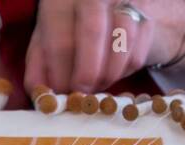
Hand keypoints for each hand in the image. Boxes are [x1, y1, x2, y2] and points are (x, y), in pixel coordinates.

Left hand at [25, 0, 184, 94]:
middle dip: (86, 73)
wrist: (109, 9)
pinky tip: (113, 73)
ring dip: (108, 74)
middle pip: (92, 32)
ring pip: (121, 42)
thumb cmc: (68, 30)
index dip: (61, 72)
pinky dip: (125, 71)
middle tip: (82, 93)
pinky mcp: (145, 15)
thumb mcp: (46, 43)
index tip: (61, 92)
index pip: (61, 37)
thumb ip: (39, 68)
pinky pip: (138, 51)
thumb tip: (42, 94)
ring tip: (96, 85)